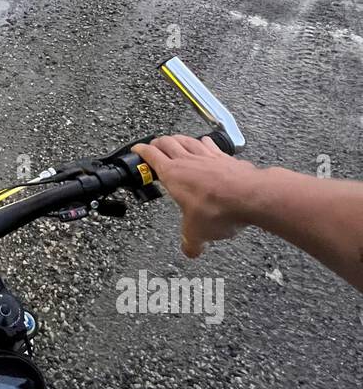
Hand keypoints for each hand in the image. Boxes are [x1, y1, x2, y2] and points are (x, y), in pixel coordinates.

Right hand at [132, 135, 261, 257]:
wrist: (249, 196)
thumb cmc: (218, 208)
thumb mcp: (197, 232)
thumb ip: (191, 243)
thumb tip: (190, 250)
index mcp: (172, 174)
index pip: (151, 155)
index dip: (141, 150)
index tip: (137, 149)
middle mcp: (188, 160)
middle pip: (167, 142)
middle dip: (158, 142)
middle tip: (154, 145)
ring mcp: (207, 156)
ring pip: (187, 139)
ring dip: (178, 138)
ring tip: (175, 139)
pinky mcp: (225, 157)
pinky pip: (210, 144)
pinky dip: (204, 141)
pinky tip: (205, 142)